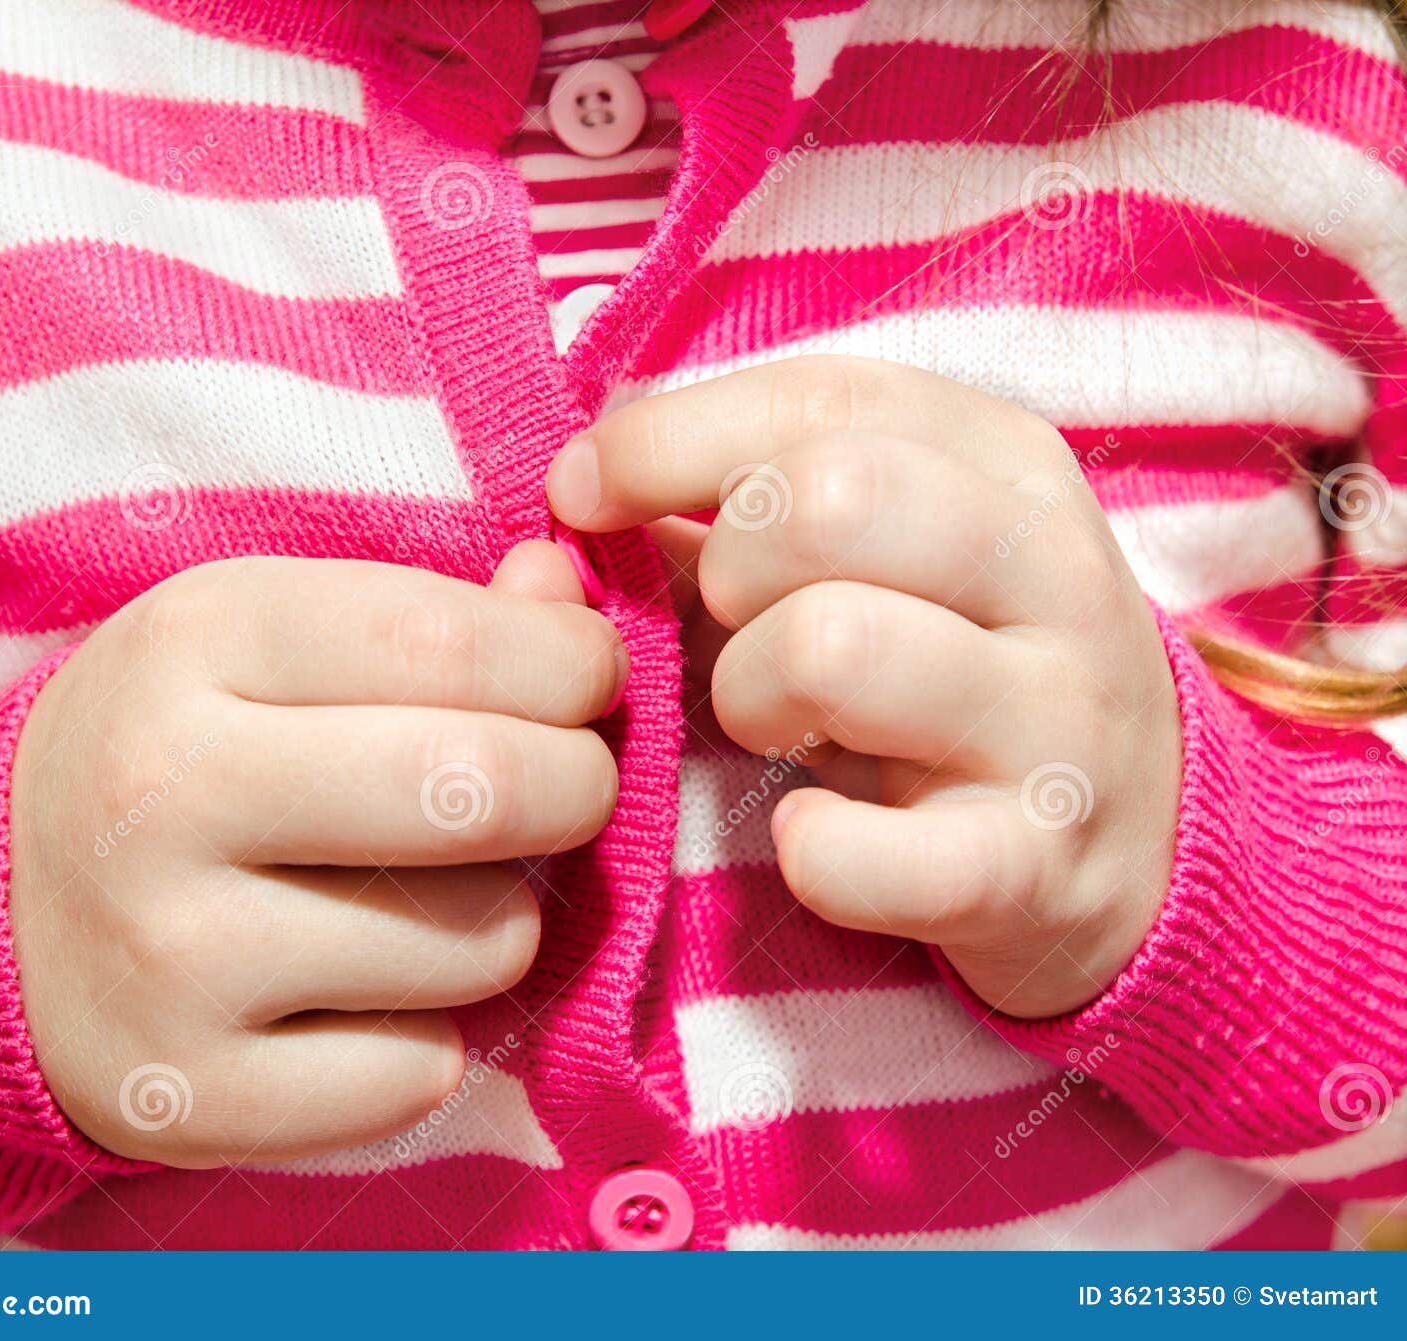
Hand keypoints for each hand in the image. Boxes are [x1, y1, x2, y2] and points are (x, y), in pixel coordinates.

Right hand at [10, 545, 622, 1163]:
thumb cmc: (178, 746)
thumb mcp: (269, 637)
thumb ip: (434, 612)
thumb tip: (568, 598)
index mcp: (197, 641)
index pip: (454, 640)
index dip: (570, 662)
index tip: (582, 678)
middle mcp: (167, 794)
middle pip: (485, 789)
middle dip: (577, 784)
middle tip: (562, 784)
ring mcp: (171, 959)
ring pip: (482, 941)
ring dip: (500, 918)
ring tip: (429, 895)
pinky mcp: (189, 1097)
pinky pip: (423, 1073)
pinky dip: (429, 1036)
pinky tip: (363, 996)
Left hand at [548, 357, 1181, 1017]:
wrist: (1142, 847)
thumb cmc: (965, 669)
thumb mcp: (893, 558)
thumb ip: (746, 511)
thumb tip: (579, 493)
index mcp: (1008, 466)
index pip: (820, 400)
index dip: (668, 440)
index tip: (581, 493)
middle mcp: (1052, 572)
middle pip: (827, 500)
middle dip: (729, 566)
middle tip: (734, 626)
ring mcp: (1057, 722)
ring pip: (831, 648)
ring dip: (752, 695)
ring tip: (775, 724)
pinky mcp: (1034, 868)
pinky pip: (861, 852)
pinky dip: (804, 848)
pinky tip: (813, 831)